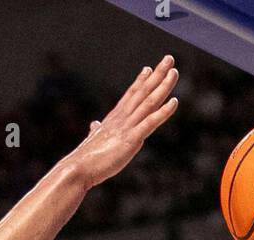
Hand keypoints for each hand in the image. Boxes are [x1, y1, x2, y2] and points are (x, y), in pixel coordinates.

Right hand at [65, 55, 178, 188]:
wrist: (79, 168)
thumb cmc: (86, 158)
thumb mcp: (94, 139)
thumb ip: (97, 130)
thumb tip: (95, 124)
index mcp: (114, 118)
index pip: (130, 95)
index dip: (141, 81)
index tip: (149, 68)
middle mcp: (122, 118)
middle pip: (143, 91)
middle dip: (157, 75)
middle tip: (169, 58)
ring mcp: (127, 126)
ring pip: (149, 102)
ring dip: (163, 86)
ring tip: (174, 71)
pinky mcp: (132, 139)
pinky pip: (150, 122)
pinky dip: (163, 111)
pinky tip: (175, 101)